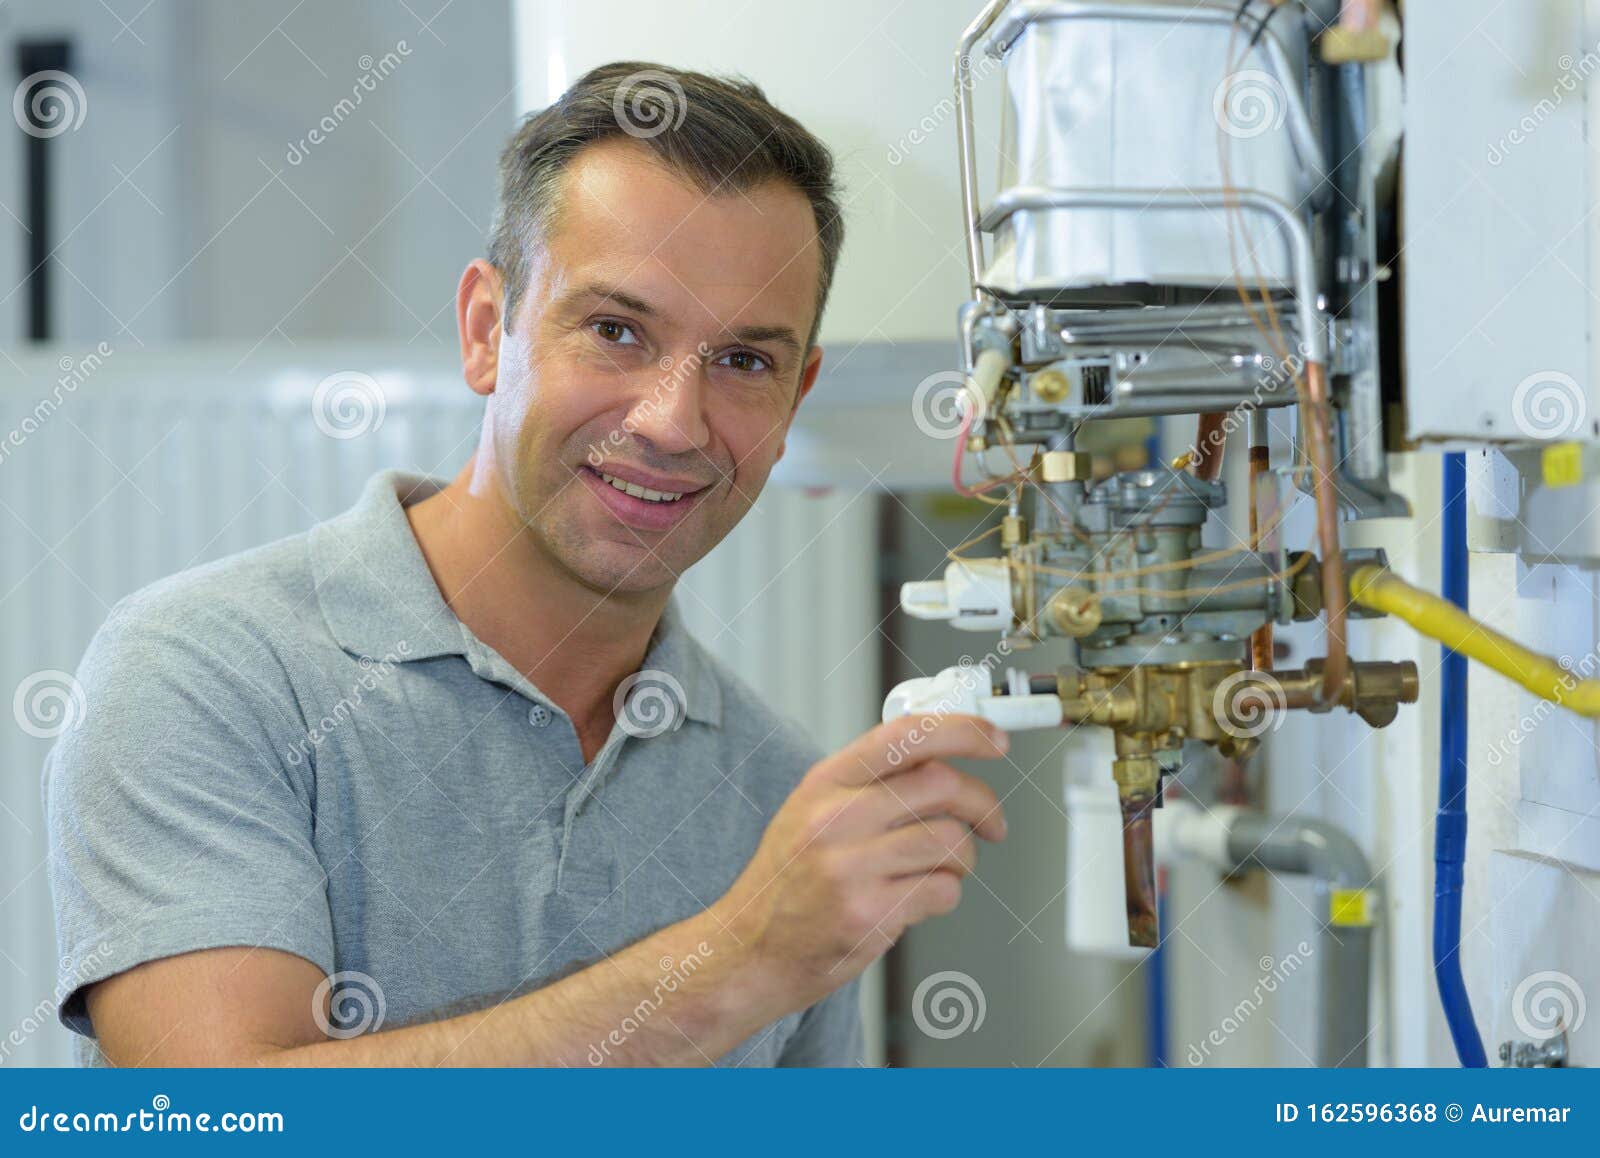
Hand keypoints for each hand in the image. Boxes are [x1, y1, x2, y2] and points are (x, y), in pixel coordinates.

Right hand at [713, 713, 1008, 1009]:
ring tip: (943, 869)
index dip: (963, 732)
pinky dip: (945, 895)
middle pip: (943, 785)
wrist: (749, 950)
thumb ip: (870, 782)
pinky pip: (943, 891)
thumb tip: (942, 757)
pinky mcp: (869, 913)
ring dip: (965, 858)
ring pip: (952, 841)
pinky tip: (917, 898)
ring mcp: (850, 867)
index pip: (907, 736)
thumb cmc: (788, 881)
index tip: (994, 741)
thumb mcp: (813, 810)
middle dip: (983, 805)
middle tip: (991, 823)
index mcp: (825, 782)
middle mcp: (836, 817)